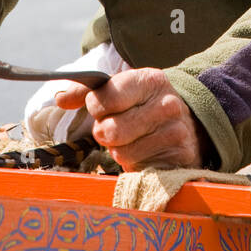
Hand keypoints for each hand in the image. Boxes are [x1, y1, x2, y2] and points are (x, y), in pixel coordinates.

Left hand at [55, 67, 203, 170]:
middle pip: (110, 130)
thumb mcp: (122, 88)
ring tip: (134, 140)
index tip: (100, 107)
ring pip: (122, 153)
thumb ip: (87, 91)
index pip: (105, 97)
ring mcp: (175, 133)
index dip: (96, 106)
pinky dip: (135, 166)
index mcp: (150, 80)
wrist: (190, 124)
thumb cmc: (144, 105)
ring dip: (120, 151)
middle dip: (105, 132)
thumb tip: (60, 99)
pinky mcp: (179, 159)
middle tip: (115, 128)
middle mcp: (167, 105)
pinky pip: (138, 170)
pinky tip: (145, 153)